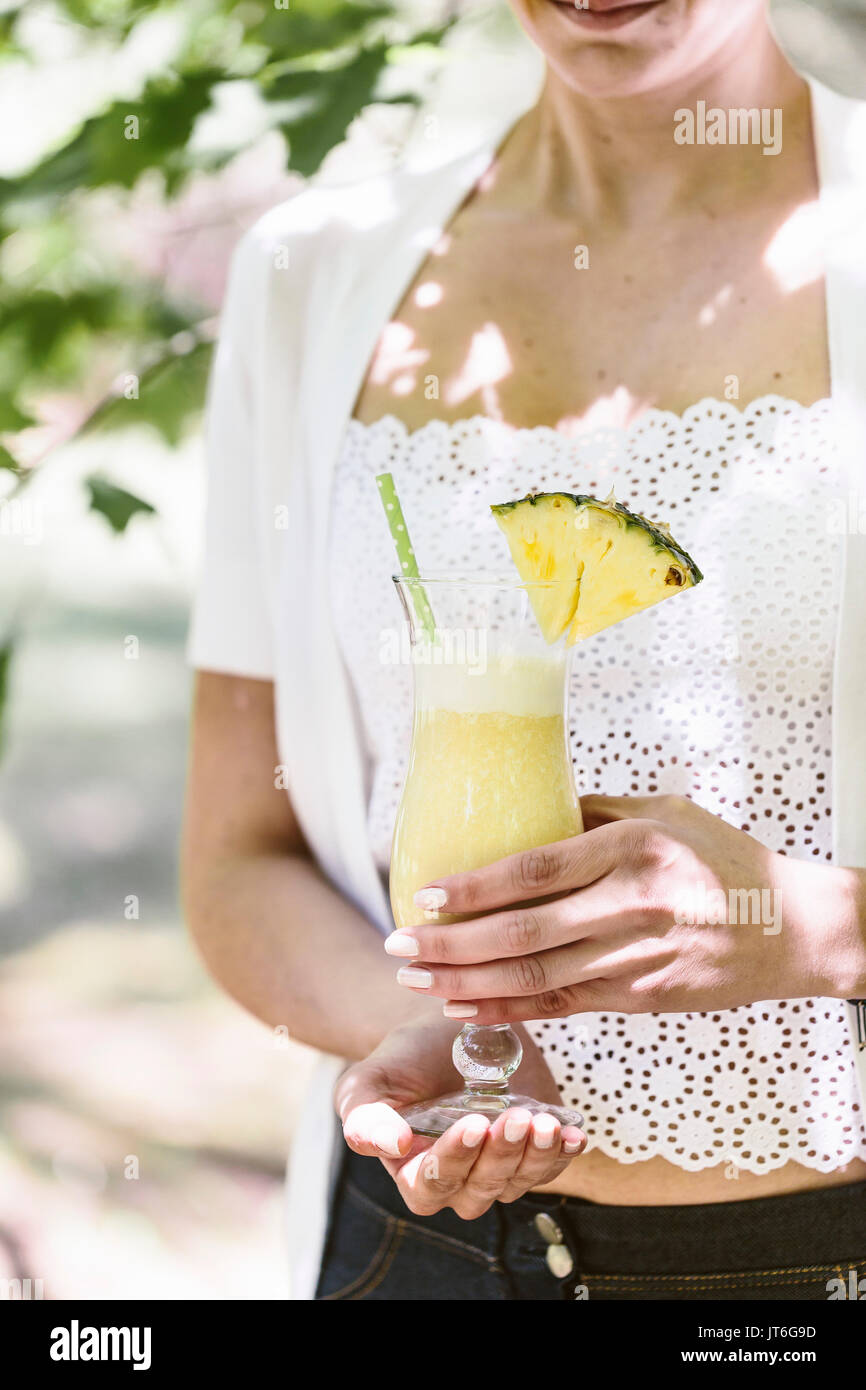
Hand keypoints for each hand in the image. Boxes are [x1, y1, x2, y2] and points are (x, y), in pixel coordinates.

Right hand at [335, 1014, 584, 1218]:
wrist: (443, 1033)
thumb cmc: (401, 1061)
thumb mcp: (368, 1081)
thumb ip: (364, 1116)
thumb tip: (392, 1146)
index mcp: (414, 1173)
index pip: (432, 1185)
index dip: (453, 1160)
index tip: (471, 1124)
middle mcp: (460, 1181)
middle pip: (480, 1189)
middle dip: (500, 1156)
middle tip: (512, 1117)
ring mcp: (500, 1169)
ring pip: (518, 1182)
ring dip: (535, 1157)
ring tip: (545, 1123)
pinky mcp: (533, 1151)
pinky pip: (550, 1167)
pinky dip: (563, 1153)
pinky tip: (572, 1134)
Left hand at [387, 794, 865, 1021]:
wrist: (792, 928)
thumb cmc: (725, 859)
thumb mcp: (666, 812)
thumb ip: (596, 810)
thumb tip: (529, 802)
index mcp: (632, 850)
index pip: (535, 871)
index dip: (474, 887)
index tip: (423, 894)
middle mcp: (630, 907)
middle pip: (522, 933)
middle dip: (450, 945)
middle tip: (397, 947)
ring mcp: (635, 959)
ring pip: (535, 978)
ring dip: (467, 982)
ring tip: (416, 979)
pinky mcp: (640, 997)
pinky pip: (561, 1006)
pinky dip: (508, 1008)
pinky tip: (466, 1003)